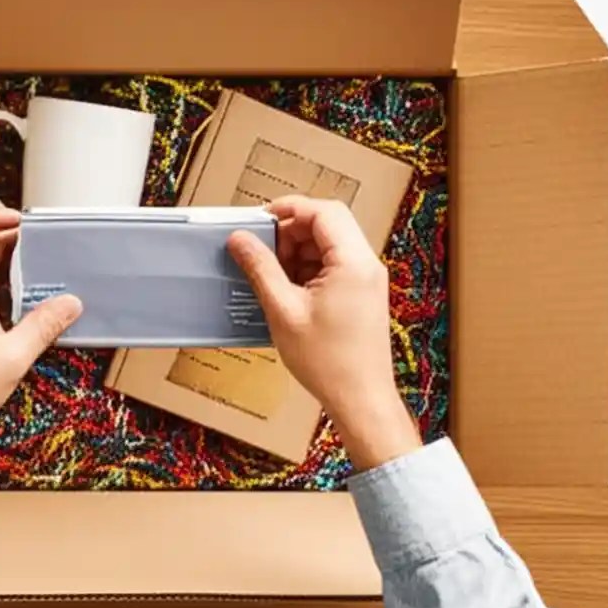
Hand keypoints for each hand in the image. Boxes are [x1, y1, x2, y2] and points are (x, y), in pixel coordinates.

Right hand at [227, 196, 420, 470]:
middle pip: (328, 224)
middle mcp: (366, 264)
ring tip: (274, 276)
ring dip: (299, 251)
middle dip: (292, 231)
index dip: (289, 208)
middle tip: (264, 250)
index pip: (323, 211)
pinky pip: (335, 265)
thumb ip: (261, 268)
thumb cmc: (328, 362)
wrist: (360, 398)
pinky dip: (310, 269)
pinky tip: (289, 291)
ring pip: (331, 244)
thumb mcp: (283, 310)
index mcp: (352, 262)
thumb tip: (240, 239)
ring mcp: (367, 279)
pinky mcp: (363, 294)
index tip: (261, 218)